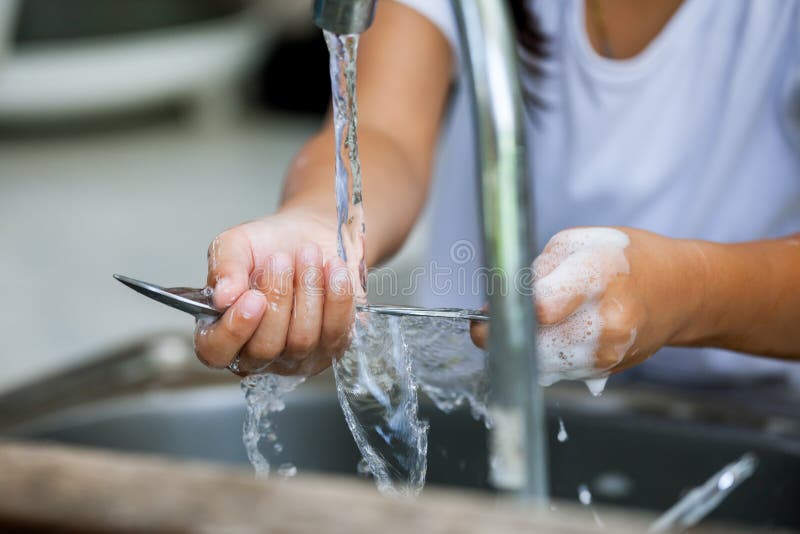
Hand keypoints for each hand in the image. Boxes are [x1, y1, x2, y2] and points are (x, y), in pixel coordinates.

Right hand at [193, 209, 355, 375]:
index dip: (234, 330)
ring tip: (308, 254)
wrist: (313, 234)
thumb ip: (224, 267)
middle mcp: (258, 352)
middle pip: (265, 348)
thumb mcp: (236, 244)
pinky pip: (337, 331)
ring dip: (308, 289)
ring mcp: (297, 356)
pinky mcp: (333, 346)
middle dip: (278, 297)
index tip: (253, 296)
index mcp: (223, 330)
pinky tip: (333, 269)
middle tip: (281, 258)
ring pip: (302, 339)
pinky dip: (337, 295)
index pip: (217, 352)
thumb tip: (223, 297)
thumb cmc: (270, 245)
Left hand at [470, 227, 702, 384]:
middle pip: (532, 344)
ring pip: (538, 363)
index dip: (503, 311)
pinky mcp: (605, 372)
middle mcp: (607, 322)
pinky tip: (551, 337)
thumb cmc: (626, 258)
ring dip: (521, 348)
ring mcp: (607, 353)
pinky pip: (556, 371)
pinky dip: (542, 357)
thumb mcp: (577, 243)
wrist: (680, 292)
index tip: (484, 311)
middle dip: (502, 336)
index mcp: (598, 277)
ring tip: (524, 326)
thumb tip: (495, 304)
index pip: (539, 308)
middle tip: (487, 325)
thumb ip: (533, 272)